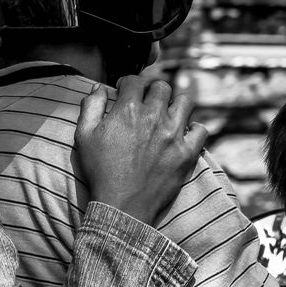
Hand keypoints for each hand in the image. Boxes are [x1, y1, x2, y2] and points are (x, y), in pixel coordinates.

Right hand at [75, 76, 207, 224]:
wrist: (121, 205)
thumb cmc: (100, 172)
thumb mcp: (84, 137)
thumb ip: (91, 107)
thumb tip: (98, 89)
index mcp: (128, 110)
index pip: (134, 80)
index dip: (128, 84)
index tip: (126, 92)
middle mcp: (153, 117)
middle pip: (162, 87)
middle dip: (152, 91)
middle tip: (147, 102)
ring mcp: (173, 134)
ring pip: (185, 102)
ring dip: (175, 104)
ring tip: (167, 114)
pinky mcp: (187, 152)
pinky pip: (201, 130)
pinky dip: (195, 129)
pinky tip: (184, 134)